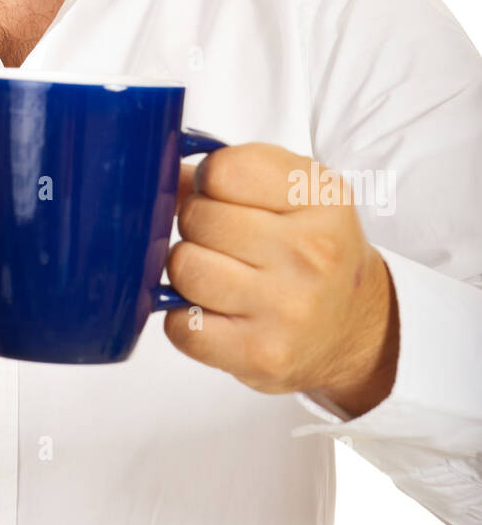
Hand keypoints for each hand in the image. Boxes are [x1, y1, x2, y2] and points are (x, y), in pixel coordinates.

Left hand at [164, 143, 398, 415]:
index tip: (224, 195)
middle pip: (197, 217)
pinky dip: (184, 318)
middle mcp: (311, 252)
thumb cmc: (315, 249)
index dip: (209, 180)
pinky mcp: (260, 355)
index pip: (223, 169)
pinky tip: (215, 312)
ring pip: (184, 267)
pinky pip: (181, 325)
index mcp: (322, 197)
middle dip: (197, 225)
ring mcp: (287, 308)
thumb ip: (233, 172)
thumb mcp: (296, 192)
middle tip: (223, 241)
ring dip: (189, 270)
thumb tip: (165, 177)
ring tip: (217, 274)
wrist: (358, 328)